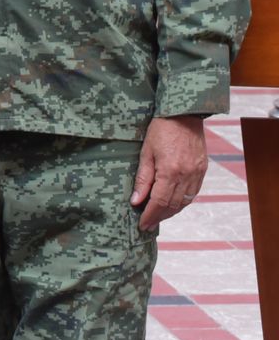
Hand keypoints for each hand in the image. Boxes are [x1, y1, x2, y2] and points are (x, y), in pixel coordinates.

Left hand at [131, 115, 207, 230]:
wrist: (184, 115)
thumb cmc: (161, 130)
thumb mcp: (146, 152)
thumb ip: (143, 179)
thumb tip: (136, 201)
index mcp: (170, 171)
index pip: (159, 202)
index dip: (150, 215)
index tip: (142, 225)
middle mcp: (186, 176)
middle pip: (173, 205)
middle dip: (159, 217)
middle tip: (147, 224)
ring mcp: (197, 174)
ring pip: (184, 202)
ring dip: (171, 212)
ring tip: (157, 217)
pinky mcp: (202, 170)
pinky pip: (193, 193)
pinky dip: (182, 202)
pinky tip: (172, 204)